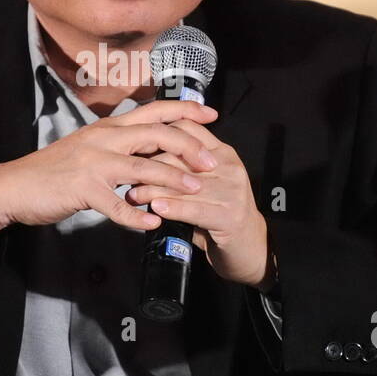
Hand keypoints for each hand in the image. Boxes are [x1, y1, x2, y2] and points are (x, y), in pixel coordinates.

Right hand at [0, 100, 220, 233]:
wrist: (14, 185)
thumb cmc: (54, 169)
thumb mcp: (90, 147)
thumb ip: (120, 145)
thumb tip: (151, 148)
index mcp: (109, 127)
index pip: (154, 109)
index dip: (185, 111)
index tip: (212, 117)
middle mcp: (104, 138)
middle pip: (156, 134)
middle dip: (189, 148)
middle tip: (211, 163)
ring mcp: (93, 163)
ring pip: (143, 168)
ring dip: (173, 180)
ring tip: (196, 192)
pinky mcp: (83, 189)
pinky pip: (117, 205)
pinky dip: (137, 216)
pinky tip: (153, 223)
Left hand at [123, 118, 270, 288]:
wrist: (249, 246)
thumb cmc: (218, 211)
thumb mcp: (204, 182)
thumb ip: (183, 166)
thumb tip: (144, 155)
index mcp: (222, 152)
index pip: (188, 129)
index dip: (158, 134)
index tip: (135, 146)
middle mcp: (229, 166)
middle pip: (182, 156)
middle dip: (150, 165)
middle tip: (127, 175)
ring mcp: (233, 191)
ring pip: (184, 183)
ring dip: (154, 189)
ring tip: (134, 195)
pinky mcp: (231, 216)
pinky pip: (194, 209)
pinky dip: (172, 207)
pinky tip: (156, 208)